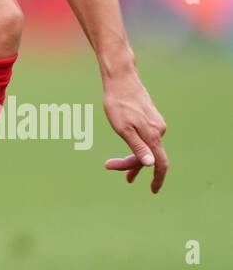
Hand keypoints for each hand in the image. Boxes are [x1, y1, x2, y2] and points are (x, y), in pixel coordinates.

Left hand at [102, 68, 168, 192]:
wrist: (121, 79)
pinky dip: (136, 145)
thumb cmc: (118, 104)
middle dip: (132, 165)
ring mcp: (156, 123)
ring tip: (114, 164)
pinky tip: (126, 145)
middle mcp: (159, 129)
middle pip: (149, 155)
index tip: (152, 190)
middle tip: (109, 166)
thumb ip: (138, 147)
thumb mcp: (123, 129)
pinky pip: (146, 137)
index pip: (160, 163)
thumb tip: (151, 164)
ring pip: (147, 146)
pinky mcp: (151, 117)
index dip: (157, 178)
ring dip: (133, 156)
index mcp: (153, 135)